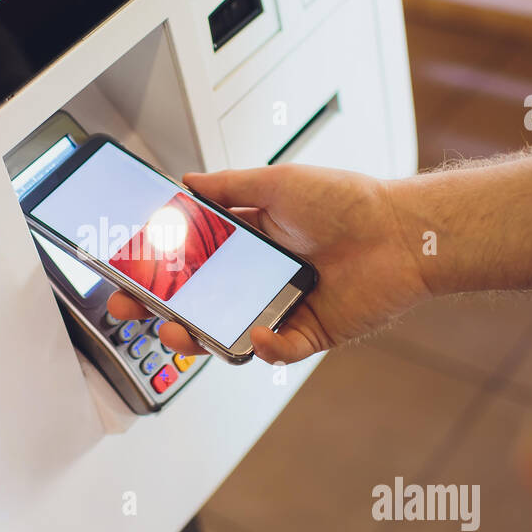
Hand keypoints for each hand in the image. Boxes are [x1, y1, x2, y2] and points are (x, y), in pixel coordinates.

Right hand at [107, 164, 430, 363]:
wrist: (402, 233)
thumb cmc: (349, 202)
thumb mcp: (279, 182)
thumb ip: (229, 186)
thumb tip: (187, 182)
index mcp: (250, 240)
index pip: (191, 257)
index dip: (159, 265)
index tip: (129, 268)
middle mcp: (260, 276)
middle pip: (199, 299)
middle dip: (160, 306)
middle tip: (131, 307)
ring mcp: (280, 306)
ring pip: (227, 331)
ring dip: (196, 336)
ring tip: (176, 331)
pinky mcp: (307, 332)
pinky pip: (275, 349)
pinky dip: (262, 346)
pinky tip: (255, 331)